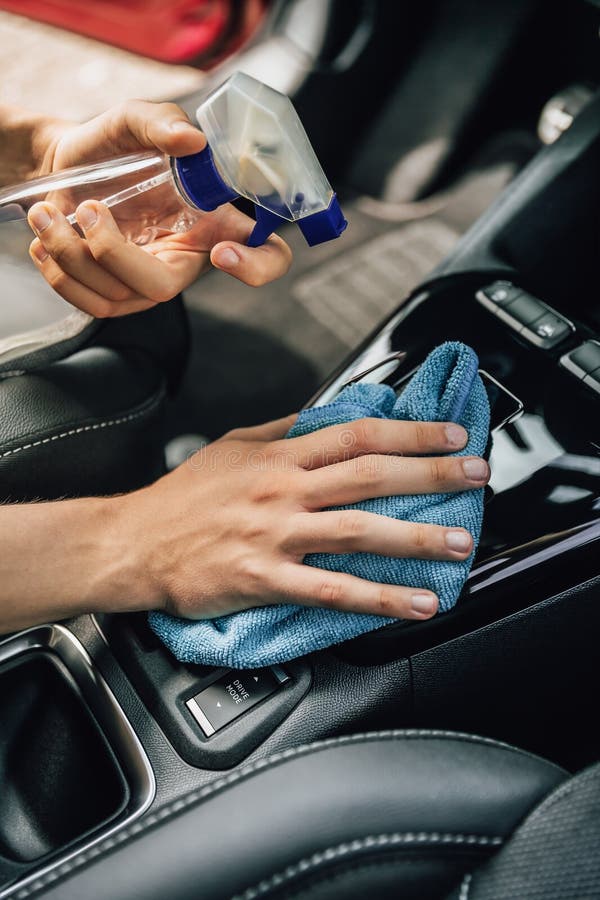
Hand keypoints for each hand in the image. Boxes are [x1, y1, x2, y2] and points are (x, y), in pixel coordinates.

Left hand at [25, 101, 291, 316]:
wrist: (61, 168)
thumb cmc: (112, 147)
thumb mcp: (135, 120)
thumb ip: (163, 122)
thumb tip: (191, 140)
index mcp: (211, 222)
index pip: (267, 257)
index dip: (257, 266)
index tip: (222, 251)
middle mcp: (183, 259)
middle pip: (164, 288)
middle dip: (113, 253)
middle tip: (87, 209)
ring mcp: (146, 284)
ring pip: (116, 297)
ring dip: (69, 252)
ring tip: (48, 212)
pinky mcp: (112, 297)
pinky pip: (88, 304)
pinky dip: (57, 271)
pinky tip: (45, 239)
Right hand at [113, 417, 489, 621]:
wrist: (135, 543)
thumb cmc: (183, 497)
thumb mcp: (232, 447)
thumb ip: (282, 432)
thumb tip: (324, 418)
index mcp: (279, 456)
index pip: (357, 433)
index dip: (409, 430)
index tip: (450, 432)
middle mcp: (283, 490)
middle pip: (370, 475)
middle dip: (431, 473)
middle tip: (476, 475)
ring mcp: (275, 534)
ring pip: (359, 530)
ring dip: (417, 536)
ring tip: (460, 543)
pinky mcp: (265, 578)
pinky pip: (332, 588)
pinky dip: (378, 596)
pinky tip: (414, 601)